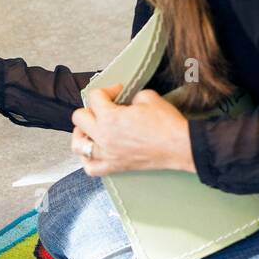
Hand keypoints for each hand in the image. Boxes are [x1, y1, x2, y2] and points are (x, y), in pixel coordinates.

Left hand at [70, 85, 195, 176]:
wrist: (180, 146)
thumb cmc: (166, 123)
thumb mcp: (147, 97)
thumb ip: (130, 96)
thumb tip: (125, 100)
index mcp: (109, 118)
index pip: (94, 97)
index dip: (107, 90)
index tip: (118, 92)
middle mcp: (103, 137)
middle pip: (78, 118)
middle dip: (91, 109)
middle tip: (105, 109)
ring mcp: (106, 154)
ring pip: (77, 145)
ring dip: (82, 133)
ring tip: (91, 128)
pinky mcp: (114, 167)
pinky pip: (89, 168)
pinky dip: (88, 160)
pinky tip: (94, 151)